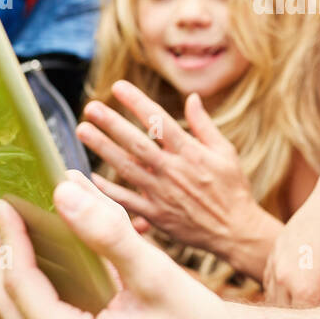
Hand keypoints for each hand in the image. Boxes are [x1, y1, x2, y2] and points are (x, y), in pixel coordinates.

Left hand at [0, 179, 294, 318]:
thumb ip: (108, 232)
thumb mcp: (156, 274)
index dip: (9, 242)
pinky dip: (28, 299)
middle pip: (9, 307)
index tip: (1, 205)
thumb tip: (64, 190)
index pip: (22, 286)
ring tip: (0, 240)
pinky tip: (30, 274)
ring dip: (8, 279)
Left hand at [77, 80, 281, 277]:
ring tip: (83, 131)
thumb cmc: (232, 188)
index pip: (159, 121)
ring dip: (103, 149)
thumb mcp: (226, 152)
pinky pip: (126, 201)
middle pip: (136, 143)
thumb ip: (204, 125)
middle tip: (90, 107)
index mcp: (191, 153)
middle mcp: (173, 171)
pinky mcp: (156, 215)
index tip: (118, 87)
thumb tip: (192, 97)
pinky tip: (89, 177)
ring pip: (126, 168)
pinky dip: (108, 190)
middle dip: (112, 123)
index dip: (137, 102)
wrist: (236, 232)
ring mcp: (162, 194)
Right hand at [263, 189, 319, 305]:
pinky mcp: (273, 253)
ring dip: (286, 302)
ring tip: (304, 297)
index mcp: (307, 294)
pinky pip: (270, 280)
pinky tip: (293, 284)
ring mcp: (276, 266)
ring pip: (273, 297)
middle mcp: (286, 282)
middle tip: (315, 310)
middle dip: (300, 316)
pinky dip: (279, 287)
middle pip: (287, 314)